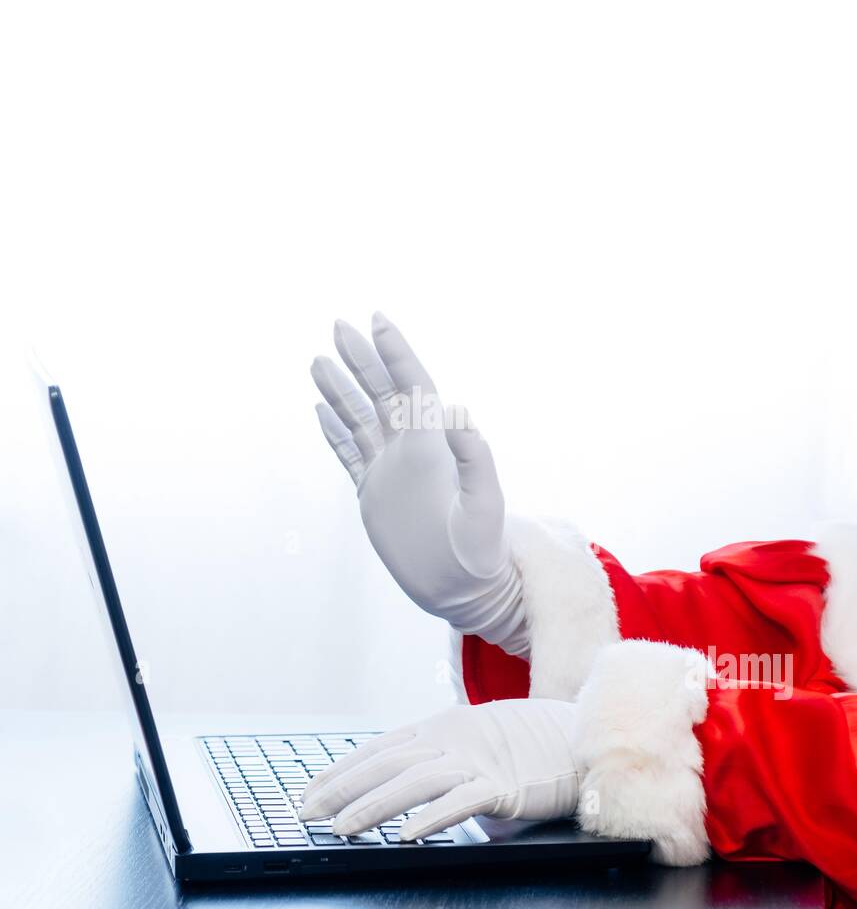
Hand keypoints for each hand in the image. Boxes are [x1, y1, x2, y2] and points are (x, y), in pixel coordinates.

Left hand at [299, 699, 579, 839]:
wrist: (582, 737)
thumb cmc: (529, 747)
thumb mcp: (476, 751)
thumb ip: (445, 774)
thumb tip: (417, 807)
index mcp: (441, 728)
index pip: (379, 749)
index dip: (341, 770)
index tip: (309, 792)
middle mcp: (452, 740)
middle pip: (387, 764)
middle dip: (342, 789)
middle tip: (307, 813)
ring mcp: (478, 761)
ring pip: (415, 782)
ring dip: (374, 805)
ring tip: (343, 827)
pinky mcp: (504, 785)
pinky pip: (462, 802)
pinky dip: (431, 817)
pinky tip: (406, 834)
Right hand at [311, 313, 527, 652]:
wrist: (463, 588)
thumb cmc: (481, 550)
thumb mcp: (485, 505)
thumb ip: (474, 459)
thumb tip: (457, 415)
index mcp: (433, 445)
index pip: (412, 386)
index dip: (396, 352)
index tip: (378, 320)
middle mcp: (409, 450)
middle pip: (381, 393)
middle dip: (361, 359)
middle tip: (339, 325)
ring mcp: (389, 469)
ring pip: (359, 418)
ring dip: (340, 388)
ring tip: (319, 360)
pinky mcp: (374, 492)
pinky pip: (349, 453)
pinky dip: (334, 430)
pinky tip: (321, 408)